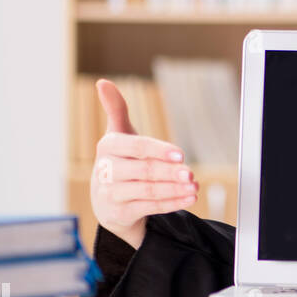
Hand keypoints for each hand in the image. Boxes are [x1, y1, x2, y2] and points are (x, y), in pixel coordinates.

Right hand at [89, 78, 197, 249]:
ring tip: (194, 186)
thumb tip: (103, 82)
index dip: (158, 150)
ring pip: (147, 191)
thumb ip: (116, 110)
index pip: (135, 146)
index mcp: (107, 147)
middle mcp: (105, 171)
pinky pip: (149, 207)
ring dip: (174, 189)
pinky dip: (172, 203)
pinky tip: (190, 198)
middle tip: (190, 173)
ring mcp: (110, 194)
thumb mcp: (118, 136)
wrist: (108, 202)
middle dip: (169, 172)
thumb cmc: (119, 162)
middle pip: (143, 170)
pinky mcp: (119, 214)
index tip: (180, 154)